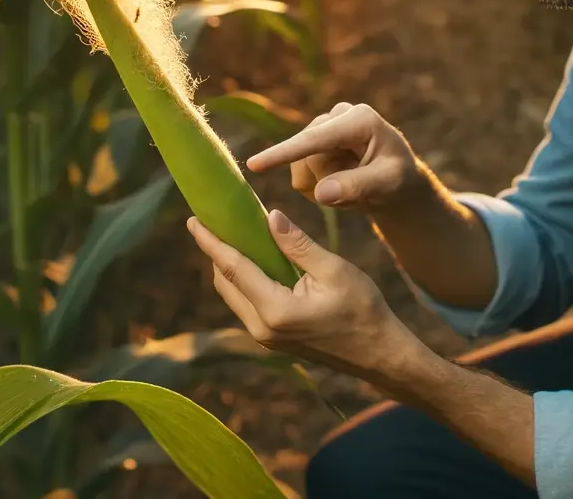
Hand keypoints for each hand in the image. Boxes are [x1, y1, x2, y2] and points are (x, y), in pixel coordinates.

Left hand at [186, 208, 416, 376]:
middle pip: (225, 282)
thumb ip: (296, 244)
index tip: (193, 219)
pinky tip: (250, 257)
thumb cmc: (363, 309)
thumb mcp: (333, 270)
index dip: (211, 242)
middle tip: (212, 219)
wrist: (380, 355)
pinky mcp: (273, 338)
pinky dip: (242, 279)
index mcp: (275, 310)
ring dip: (228, 265)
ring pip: (233, 294)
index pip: (233, 268)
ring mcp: (266, 337)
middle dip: (215, 251)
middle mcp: (262, 328)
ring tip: (229, 233)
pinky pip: (246, 303)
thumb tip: (269, 217)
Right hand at [246, 102, 416, 211]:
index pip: (315, 139)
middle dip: (326, 180)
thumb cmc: (397, 179)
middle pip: (308, 155)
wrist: (397, 181)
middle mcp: (338, 114)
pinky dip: (315, 184)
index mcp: (359, 119)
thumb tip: (322, 192)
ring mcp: (325, 124)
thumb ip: (356, 186)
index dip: (283, 153)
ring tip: (350, 187)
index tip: (254, 165)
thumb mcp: (387, 185)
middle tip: (355, 192)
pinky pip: (299, 168)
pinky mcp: (316, 137)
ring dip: (321, 183)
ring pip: (301, 163)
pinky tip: (337, 183)